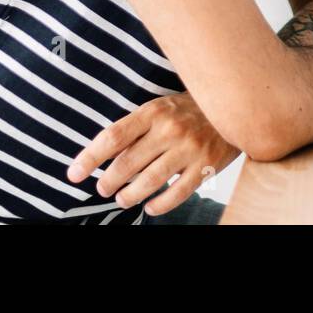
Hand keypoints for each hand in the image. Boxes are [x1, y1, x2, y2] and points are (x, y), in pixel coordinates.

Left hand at [66, 92, 239, 215]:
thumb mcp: (162, 107)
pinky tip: (150, 207)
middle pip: (127, 163)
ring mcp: (190, 148)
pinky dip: (159, 205)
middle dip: (108, 181)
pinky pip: (177, 193)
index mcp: (154, 111)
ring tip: (122, 199)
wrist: (238, 106)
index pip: (112, 137)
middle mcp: (170, 129)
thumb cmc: (191, 109)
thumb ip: (136, 128)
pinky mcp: (207, 166)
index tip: (74, 173)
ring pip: (150, 181)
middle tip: (102, 188)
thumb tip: (104, 154)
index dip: (89, 158)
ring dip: (130, 195)